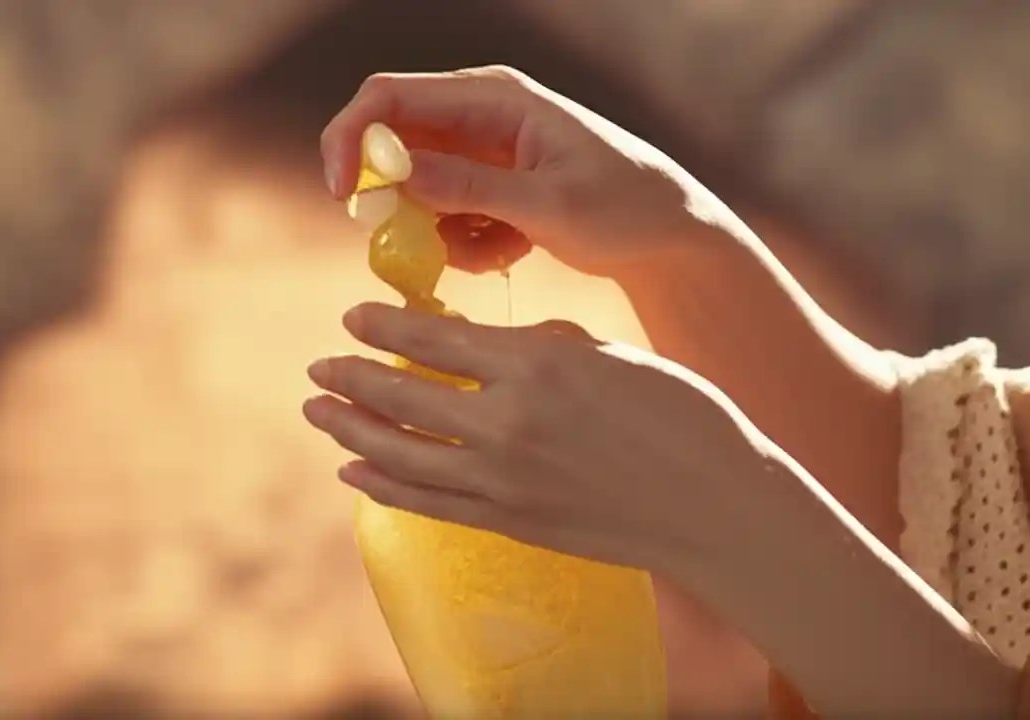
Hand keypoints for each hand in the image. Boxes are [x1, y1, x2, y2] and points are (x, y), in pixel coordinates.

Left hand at [302, 302, 766, 573]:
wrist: (712, 503)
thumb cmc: (677, 413)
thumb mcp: (606, 354)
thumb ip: (537, 346)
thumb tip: (483, 346)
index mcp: (535, 364)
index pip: (433, 339)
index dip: (382, 326)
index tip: (351, 317)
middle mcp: (507, 422)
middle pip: (401, 396)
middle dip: (350, 378)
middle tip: (317, 367)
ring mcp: (503, 480)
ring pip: (399, 454)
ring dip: (349, 430)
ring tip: (318, 412)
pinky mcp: (508, 523)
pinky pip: (426, 504)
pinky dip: (383, 486)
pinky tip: (355, 470)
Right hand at [320, 65, 710, 276]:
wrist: (668, 237)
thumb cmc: (625, 209)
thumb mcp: (550, 203)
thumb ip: (473, 188)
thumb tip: (396, 177)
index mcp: (494, 97)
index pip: (389, 96)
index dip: (350, 139)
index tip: (341, 197)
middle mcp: (478, 115)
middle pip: (390, 144)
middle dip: (392, 201)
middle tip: (414, 246)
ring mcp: (480, 152)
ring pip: (413, 190)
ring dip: (435, 232)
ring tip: (498, 250)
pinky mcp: (486, 187)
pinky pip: (441, 216)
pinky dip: (463, 245)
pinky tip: (510, 252)